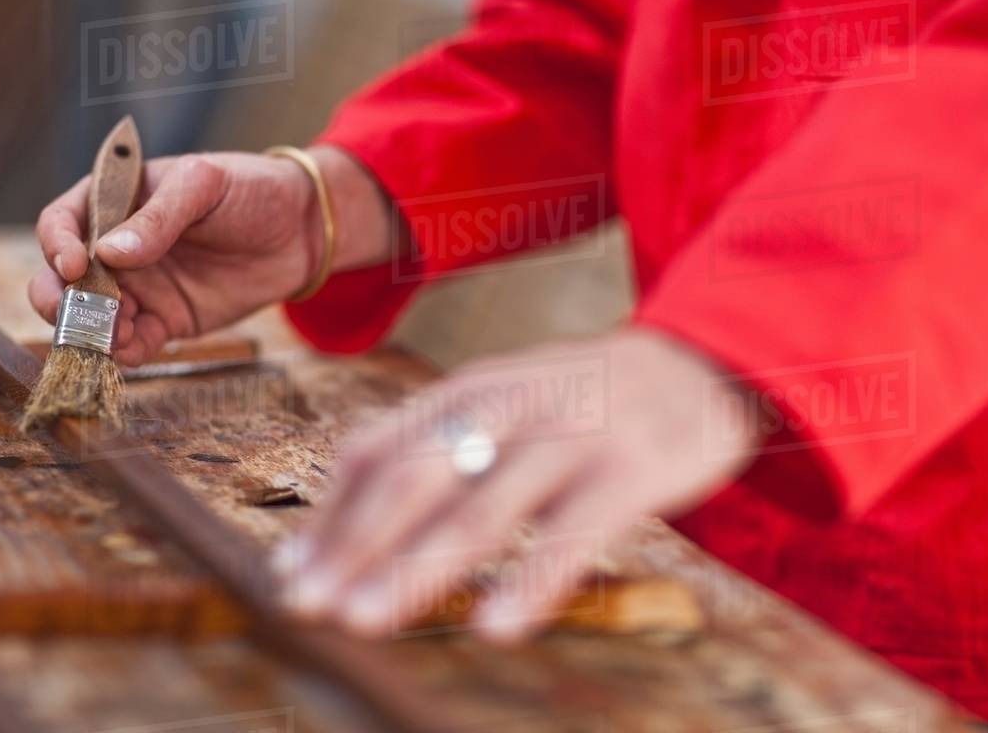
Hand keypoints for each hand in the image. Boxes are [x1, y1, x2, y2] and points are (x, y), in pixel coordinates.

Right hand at [29, 146, 393, 365]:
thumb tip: (110, 253)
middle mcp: (116, 247)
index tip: (76, 264)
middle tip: (74, 312)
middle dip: (58, 298)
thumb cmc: (250, 190)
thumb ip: (159, 217)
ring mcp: (139, 287)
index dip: (58, 244)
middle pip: (63, 277)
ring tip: (112, 333)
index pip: (63, 222)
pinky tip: (132, 349)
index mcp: (115, 200)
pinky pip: (131, 342)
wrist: (301, 230)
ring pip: (91, 316)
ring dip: (90, 330)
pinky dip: (123, 351)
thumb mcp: (204, 186)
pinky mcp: (165, 320)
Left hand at [273, 328, 758, 640]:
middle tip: (309, 606)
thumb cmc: (580, 403)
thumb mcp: (502, 405)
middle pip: (413, 476)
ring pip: (482, 506)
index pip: (376, 450)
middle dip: (355, 544)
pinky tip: (498, 624)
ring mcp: (570, 434)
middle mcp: (507, 405)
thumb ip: (433, 453)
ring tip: (369, 620)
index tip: (290, 575)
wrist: (697, 363)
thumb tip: (341, 532)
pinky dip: (533, 579)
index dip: (329, 515)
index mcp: (467, 391)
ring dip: (418, 566)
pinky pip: (575, 532)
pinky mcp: (630, 469)